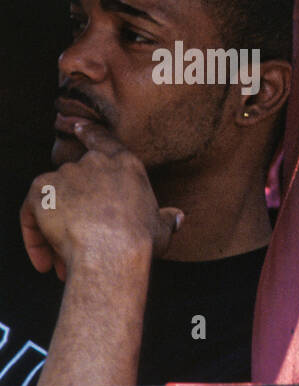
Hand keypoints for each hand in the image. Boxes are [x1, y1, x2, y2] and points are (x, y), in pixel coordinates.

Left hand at [20, 122, 182, 279]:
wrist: (111, 251)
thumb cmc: (140, 242)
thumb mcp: (162, 228)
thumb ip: (167, 218)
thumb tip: (178, 217)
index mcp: (126, 165)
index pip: (103, 140)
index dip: (87, 132)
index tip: (75, 126)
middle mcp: (95, 163)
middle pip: (75, 176)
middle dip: (73, 206)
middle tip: (79, 238)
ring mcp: (67, 172)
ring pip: (54, 198)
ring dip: (56, 225)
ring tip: (64, 259)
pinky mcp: (42, 187)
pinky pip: (31, 210)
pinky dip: (34, 234)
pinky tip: (45, 259)